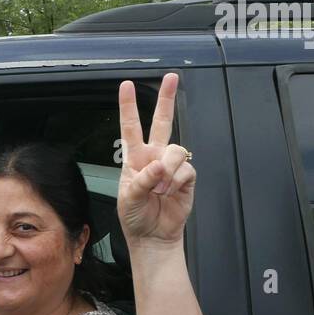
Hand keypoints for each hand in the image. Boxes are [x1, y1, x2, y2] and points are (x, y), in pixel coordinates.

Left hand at [117, 72, 194, 245]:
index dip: (128, 106)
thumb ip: (142, 180)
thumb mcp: (128, 198)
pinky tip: (170, 192)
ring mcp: (171, 166)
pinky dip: (177, 182)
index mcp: (134, 158)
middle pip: (162, 122)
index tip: (126, 85)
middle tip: (171, 78)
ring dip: (168, 170)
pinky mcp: (186, 177)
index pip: (130, 127)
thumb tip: (160, 166)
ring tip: (160, 189)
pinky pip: (187, 169)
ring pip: (177, 150)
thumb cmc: (135, 216)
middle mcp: (154, 157)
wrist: (153, 236)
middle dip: (167, 99)